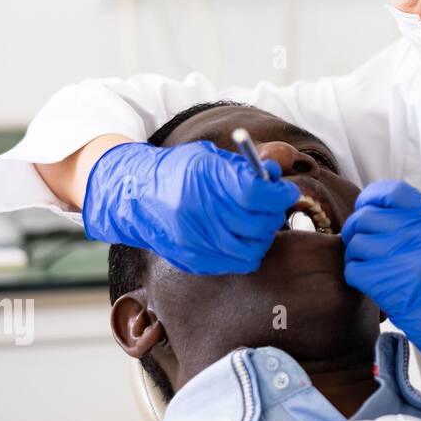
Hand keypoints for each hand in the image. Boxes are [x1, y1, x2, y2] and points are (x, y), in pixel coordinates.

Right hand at [82, 140, 300, 274]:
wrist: (135, 196)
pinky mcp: (193, 260)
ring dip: (263, 235)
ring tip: (257, 222)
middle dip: (274, 213)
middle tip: (274, 205)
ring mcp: (194, 240)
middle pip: (258, 223)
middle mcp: (198, 213)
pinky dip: (248, 251)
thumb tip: (275, 175)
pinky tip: (242, 237)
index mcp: (203, 181)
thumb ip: (245, 168)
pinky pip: (237, 263)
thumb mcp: (209, 158)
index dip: (279, 194)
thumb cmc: (178, 172)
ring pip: (252, 248)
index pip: (256, 193)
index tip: (285, 191)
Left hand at [341, 180, 420, 396]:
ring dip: (355, 258)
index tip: (367, 211)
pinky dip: (356, 279)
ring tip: (370, 271)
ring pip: (356, 243)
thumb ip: (419, 227)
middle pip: (366, 217)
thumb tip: (380, 216)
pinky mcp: (393, 284)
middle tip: (361, 249)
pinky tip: (371, 287)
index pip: (393, 191)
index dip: (371, 199)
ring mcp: (408, 257)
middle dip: (355, 232)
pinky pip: (354, 270)